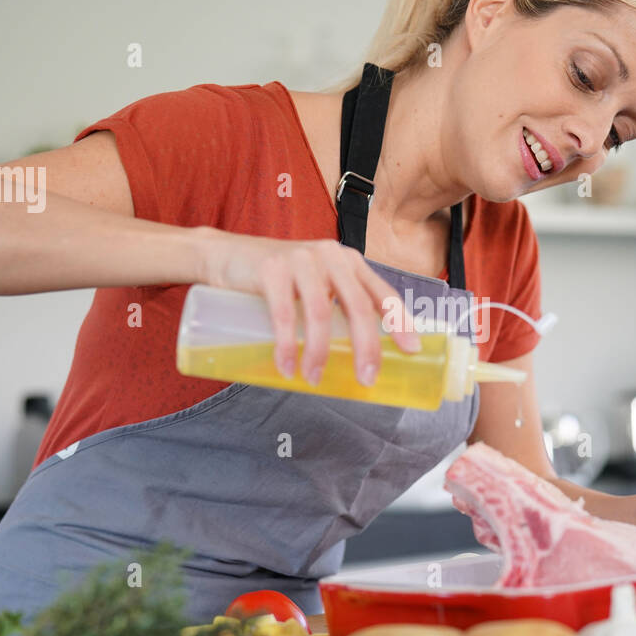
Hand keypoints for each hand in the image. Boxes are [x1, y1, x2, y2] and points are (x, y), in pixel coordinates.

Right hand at [197, 232, 419, 385]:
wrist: (224, 256)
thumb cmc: (276, 280)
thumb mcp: (314, 286)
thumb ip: (335, 308)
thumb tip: (357, 359)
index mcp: (348, 262)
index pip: (382, 292)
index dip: (400, 322)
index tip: (411, 351)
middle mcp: (330, 256)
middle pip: (357, 306)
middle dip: (366, 347)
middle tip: (366, 379)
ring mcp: (300, 259)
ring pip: (321, 313)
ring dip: (320, 352)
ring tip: (313, 379)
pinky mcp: (270, 268)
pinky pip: (284, 313)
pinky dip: (287, 345)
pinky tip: (287, 366)